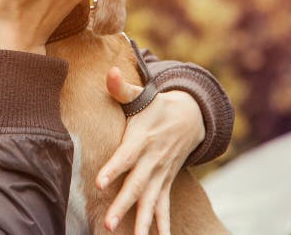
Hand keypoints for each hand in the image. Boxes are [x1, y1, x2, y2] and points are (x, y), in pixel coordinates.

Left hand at [97, 67, 205, 233]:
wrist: (191, 117)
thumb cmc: (156, 105)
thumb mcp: (142, 94)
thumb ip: (122, 88)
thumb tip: (109, 71)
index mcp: (142, 139)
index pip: (126, 156)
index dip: (113, 169)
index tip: (100, 183)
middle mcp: (152, 161)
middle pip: (136, 186)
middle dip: (123, 205)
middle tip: (108, 224)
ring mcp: (161, 175)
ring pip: (151, 202)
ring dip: (142, 223)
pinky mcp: (165, 183)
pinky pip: (164, 207)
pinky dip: (162, 225)